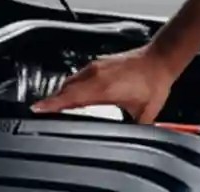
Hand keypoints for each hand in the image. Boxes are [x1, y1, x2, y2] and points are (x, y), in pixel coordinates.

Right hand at [30, 43, 182, 122]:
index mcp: (103, 88)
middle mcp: (96, 75)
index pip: (70, 97)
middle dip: (54, 100)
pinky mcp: (101, 62)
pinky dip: (73, 85)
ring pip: (72, 80)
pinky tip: (77, 92)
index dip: (52, 104)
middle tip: (44, 111)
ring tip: (57, 104)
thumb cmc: (154, 82)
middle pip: (66, 88)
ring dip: (63, 92)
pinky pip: (80, 74)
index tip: (37, 108)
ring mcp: (98, 66)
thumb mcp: (145, 112)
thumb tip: (131, 139)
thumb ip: (134, 128)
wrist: (161, 59)